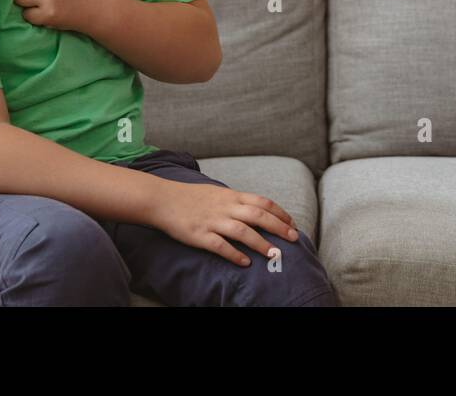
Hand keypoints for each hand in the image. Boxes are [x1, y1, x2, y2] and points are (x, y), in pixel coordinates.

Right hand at [153, 179, 299, 265]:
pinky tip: (245, 263)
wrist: (162, 199)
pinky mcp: (200, 235)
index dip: (280, 213)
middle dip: (279, 227)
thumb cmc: (191, 197)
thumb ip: (235, 201)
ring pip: (243, 231)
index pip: (262, 202)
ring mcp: (213, 221)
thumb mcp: (217, 193)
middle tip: (293, 238)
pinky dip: (234, 254)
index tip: (292, 223)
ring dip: (261, 243)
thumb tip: (254, 209)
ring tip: (274, 254)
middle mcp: (225, 207)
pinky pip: (220, 246)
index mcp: (231, 196)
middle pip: (258, 215)